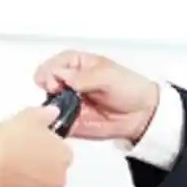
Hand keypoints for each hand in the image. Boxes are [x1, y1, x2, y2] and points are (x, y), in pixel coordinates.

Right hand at [0, 106, 72, 186]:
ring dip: (32, 173)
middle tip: (24, 147)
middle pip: (54, 166)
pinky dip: (19, 184)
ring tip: (14, 160)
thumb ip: (47, 114)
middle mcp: (58, 178)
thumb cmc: (9, 144)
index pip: (63, 148)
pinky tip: (7, 173)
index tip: (37, 138)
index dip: (49, 142)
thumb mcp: (30, 116)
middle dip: (42, 159)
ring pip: (40, 180)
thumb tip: (52, 113)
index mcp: (64, 156)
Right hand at [33, 50, 159, 141]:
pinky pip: (56, 123)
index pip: (54, 64)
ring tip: (59, 109)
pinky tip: (60, 121)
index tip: (56, 80)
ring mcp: (69, 103)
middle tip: (56, 92)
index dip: (51, 71)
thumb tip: (63, 77)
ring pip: (47, 104)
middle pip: (45, 82)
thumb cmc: (129, 88)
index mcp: (77, 65)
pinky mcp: (71, 122)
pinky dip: (54, 123)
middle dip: (47, 87)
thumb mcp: (109, 76)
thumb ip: (85, 76)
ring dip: (49, 106)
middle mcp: (69, 83)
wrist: (142, 114)